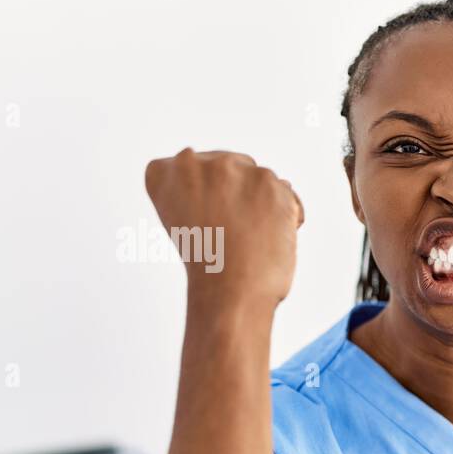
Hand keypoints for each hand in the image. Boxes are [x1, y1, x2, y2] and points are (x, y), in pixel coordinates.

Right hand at [144, 148, 303, 311]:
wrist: (230, 291)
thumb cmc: (208, 267)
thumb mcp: (180, 220)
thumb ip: (198, 189)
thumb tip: (241, 181)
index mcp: (165, 172)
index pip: (194, 171)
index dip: (207, 201)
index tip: (205, 223)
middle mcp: (194, 161)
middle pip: (230, 169)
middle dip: (237, 196)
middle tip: (231, 233)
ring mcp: (233, 168)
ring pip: (258, 180)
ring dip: (262, 204)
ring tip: (251, 237)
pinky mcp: (270, 181)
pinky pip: (287, 193)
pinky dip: (287, 215)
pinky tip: (272, 236)